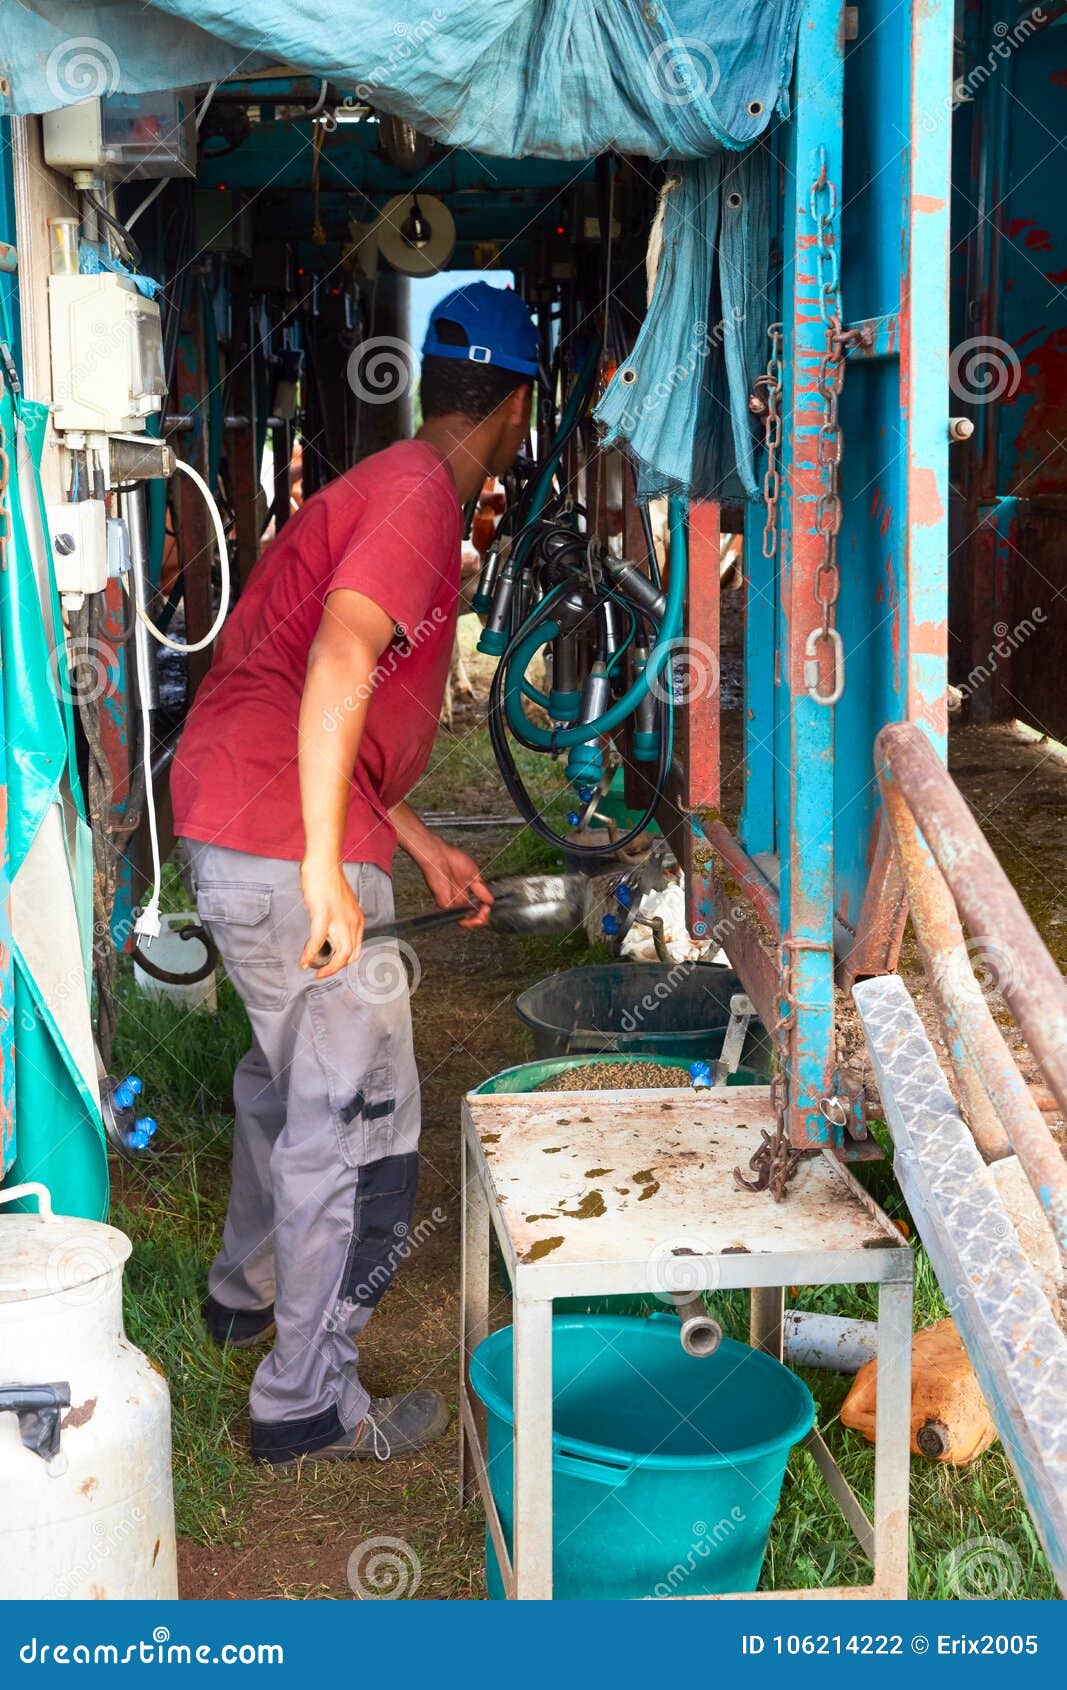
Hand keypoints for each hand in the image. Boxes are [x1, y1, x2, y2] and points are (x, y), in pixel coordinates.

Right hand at [299, 858, 364, 977]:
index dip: (344, 963)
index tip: (331, 967)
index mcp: (357, 921)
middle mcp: (353, 922)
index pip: (356, 950)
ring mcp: (339, 919)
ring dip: (326, 967)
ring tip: (313, 970)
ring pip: (339, 953)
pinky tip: (304, 960)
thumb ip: (339, 921)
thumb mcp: (341, 906)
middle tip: (320, 974)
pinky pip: (318, 940)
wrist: (324, 865)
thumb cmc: (329, 882)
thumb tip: (328, 934)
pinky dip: (310, 953)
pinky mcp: (324, 914)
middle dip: (335, 969)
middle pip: (349, 956)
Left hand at [418, 838, 492, 929]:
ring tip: (483, 913)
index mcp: (464, 892)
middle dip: (482, 917)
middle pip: (471, 917)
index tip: (489, 904)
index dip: (484, 909)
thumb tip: (490, 900)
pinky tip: (474, 912)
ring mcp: (451, 902)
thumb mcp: (474, 874)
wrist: (439, 855)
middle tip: (487, 910)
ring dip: (477, 920)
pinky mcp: (444, 903)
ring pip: (464, 920)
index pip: (475, 908)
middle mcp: (457, 899)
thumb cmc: (452, 858)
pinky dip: (467, 918)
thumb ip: (482, 889)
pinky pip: (456, 917)